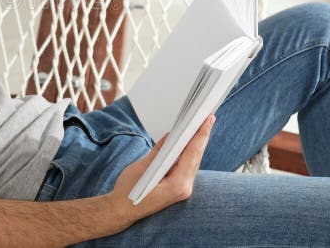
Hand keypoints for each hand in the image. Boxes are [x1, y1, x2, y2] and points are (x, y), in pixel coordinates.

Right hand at [108, 114, 215, 229]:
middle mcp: (183, 188)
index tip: (207, 121)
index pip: (192, 154)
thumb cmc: (128, 192)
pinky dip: (188, 153)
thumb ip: (159, 152)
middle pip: (196, 158)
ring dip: (196, 145)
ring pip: (193, 162)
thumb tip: (170, 137)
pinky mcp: (177, 187)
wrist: (121, 210)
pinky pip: (186, 167)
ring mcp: (182, 189)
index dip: (200, 135)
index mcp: (177, 184)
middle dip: (201, 137)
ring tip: (201, 127)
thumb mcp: (141, 167)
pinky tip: (190, 142)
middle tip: (208, 118)